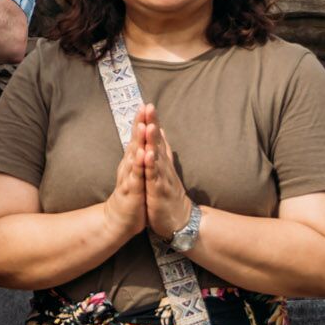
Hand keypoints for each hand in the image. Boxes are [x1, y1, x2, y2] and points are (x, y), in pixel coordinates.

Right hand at [100, 104, 150, 239]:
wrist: (119, 221)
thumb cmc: (131, 196)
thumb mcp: (136, 173)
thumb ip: (139, 156)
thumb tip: (141, 141)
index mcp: (132, 161)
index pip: (138, 138)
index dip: (141, 121)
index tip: (146, 104)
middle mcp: (129, 165)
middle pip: (135, 140)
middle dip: (139, 123)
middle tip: (143, 106)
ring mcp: (129, 177)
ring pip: (134, 155)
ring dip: (138, 140)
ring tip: (142, 125)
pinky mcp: (132, 190)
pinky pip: (136, 175)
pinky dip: (139, 164)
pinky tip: (142, 154)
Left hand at [143, 115, 192, 242]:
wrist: (178, 220)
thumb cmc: (168, 194)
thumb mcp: (165, 170)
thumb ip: (163, 150)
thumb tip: (162, 132)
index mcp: (161, 161)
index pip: (156, 137)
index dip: (152, 121)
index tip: (146, 104)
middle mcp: (163, 166)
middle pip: (157, 141)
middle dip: (153, 123)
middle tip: (149, 106)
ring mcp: (161, 177)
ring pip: (156, 156)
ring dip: (152, 141)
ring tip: (149, 125)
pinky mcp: (158, 190)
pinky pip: (154, 176)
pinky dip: (151, 165)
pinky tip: (148, 154)